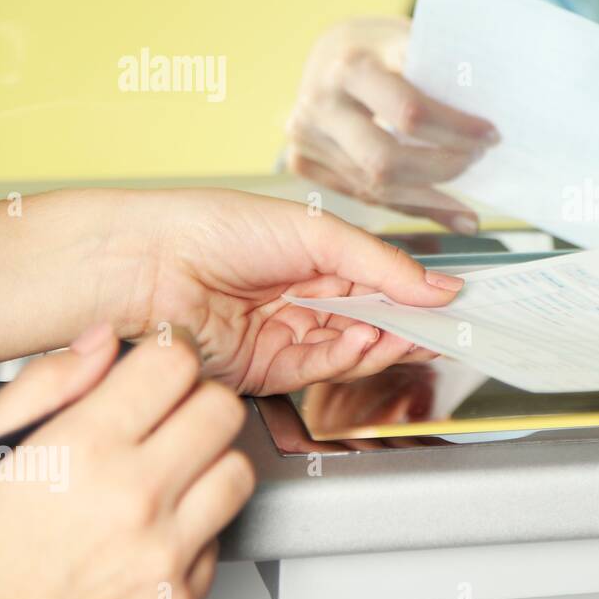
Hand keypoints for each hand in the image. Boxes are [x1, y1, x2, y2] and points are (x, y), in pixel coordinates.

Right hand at [0, 325, 252, 598]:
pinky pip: (219, 539)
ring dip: (208, 464)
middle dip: (196, 402)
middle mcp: (132, 502)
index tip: (161, 365)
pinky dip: (195, 529)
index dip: (170, 354)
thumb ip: (45, 386)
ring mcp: (162, 556)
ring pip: (237, 471)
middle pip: (222, 409)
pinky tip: (150, 531)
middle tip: (167, 416)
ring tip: (164, 474)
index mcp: (80, 454)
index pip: (175, 364)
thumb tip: (103, 341)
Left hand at [121, 188, 465, 394]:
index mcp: (316, 259)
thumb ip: (381, 263)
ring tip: (401, 333)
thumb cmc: (215, 228)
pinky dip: (346, 356)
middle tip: (441, 329)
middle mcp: (303, 299)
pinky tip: (363, 340)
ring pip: (351, 349)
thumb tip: (438, 285)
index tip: (452, 302)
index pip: (381, 282)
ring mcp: (286, 335)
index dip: (416, 294)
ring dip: (381, 343)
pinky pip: (319, 369)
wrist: (146, 264)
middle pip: (372, 321)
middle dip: (407, 326)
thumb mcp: (315, 232)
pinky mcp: (266, 370)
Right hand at [286, 15, 499, 233]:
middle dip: (443, 167)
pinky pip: (364, 197)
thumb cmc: (381, 48)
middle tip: (477, 159)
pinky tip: (445, 209)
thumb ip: (439, 73)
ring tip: (466, 194)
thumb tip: (486, 112)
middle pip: (386, 162)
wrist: (329, 53)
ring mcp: (306, 137)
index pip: (410, 113)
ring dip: (431, 195)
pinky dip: (410, 206)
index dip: (456, 131)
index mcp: (349, 66)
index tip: (491, 135)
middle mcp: (320, 104)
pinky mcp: (303, 162)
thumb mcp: (408, 40)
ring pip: (376, 188)